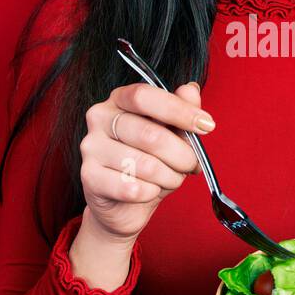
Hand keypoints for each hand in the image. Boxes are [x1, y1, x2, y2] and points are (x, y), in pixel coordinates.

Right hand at [79, 81, 213, 242]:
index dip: (178, 110)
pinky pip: (132, 188)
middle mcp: (100, 118)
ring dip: (169, 177)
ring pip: (145, 165)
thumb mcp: (171, 134)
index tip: (206, 125)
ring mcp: (91, 147)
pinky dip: (151, 193)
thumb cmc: (148, 163)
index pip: (144, 96)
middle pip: (150, 134)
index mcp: (119, 99)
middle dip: (182, 154)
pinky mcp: (89, 177)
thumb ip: (181, 110)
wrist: (123, 203)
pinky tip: (150, 190)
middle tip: (191, 164)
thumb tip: (191, 90)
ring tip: (171, 179)